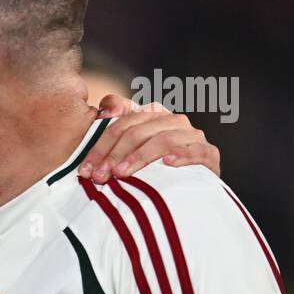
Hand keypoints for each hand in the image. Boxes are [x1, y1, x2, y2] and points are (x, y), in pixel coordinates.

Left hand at [79, 95, 221, 182]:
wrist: (192, 185)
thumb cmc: (154, 166)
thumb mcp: (131, 147)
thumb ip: (115, 125)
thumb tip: (105, 108)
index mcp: (152, 115)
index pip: (121, 124)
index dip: (100, 146)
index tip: (85, 169)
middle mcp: (173, 121)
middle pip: (138, 132)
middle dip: (115, 155)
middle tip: (100, 176)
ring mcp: (192, 136)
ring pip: (162, 139)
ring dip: (140, 157)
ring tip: (122, 174)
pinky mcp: (208, 153)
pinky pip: (196, 151)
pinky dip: (181, 156)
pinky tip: (167, 164)